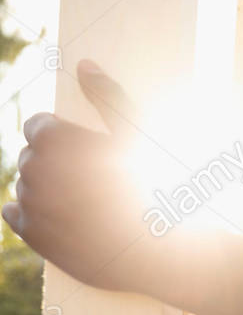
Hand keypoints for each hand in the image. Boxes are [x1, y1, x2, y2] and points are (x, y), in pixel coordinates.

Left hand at [1, 60, 169, 294]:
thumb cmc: (152, 188)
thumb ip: (108, 96)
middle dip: (52, 164)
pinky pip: (13, 215)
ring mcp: (31, 204)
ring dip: (44, 189)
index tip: (85, 153)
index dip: (63, 137)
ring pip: (26, 186)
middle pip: (31, 156)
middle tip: (89, 180)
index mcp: (54, 138)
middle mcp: (34, 169)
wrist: (156, 250)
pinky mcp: (32, 234)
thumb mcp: (137, 134)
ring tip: (82, 203)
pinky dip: (27, 213)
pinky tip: (53, 216)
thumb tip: (84, 64)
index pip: (38, 126)